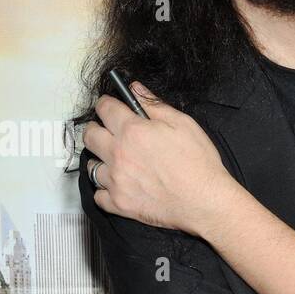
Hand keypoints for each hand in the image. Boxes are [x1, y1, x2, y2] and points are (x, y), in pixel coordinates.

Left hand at [84, 84, 233, 233]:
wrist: (205, 201)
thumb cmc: (199, 163)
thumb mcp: (183, 124)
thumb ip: (155, 105)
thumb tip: (136, 89)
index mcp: (132, 131)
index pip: (104, 109)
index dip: (106, 104)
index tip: (110, 107)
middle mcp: (118, 154)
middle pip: (89, 136)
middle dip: (96, 129)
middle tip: (108, 132)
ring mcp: (116, 181)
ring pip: (91, 166)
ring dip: (101, 160)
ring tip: (115, 161)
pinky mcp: (119, 203)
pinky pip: (98, 196)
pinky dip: (105, 190)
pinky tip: (117, 185)